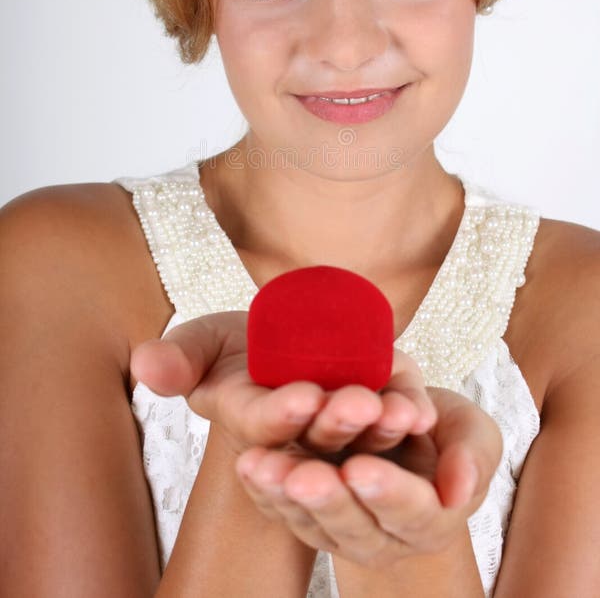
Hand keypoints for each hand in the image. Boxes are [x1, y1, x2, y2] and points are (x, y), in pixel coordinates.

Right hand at [129, 311, 437, 457]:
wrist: (285, 335)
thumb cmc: (234, 347)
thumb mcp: (203, 344)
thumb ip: (178, 358)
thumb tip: (144, 366)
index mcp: (254, 421)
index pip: (264, 424)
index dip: (280, 414)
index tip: (298, 398)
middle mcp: (301, 430)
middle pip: (320, 432)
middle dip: (337, 421)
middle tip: (356, 404)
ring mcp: (342, 418)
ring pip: (363, 431)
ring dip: (383, 425)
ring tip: (401, 413)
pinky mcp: (378, 397)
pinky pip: (396, 408)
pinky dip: (411, 408)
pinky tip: (426, 408)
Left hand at [235, 387, 502, 566]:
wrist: (402, 431)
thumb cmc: (442, 429)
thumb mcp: (470, 431)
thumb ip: (473, 455)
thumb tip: (459, 490)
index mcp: (432, 519)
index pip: (413, 512)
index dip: (387, 492)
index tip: (361, 468)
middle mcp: (385, 538)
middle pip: (356, 527)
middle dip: (329, 500)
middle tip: (305, 477)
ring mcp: (342, 533)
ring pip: (311, 523)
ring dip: (284, 496)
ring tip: (263, 467)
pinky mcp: (307, 518)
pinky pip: (282, 511)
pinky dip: (263, 489)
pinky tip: (249, 464)